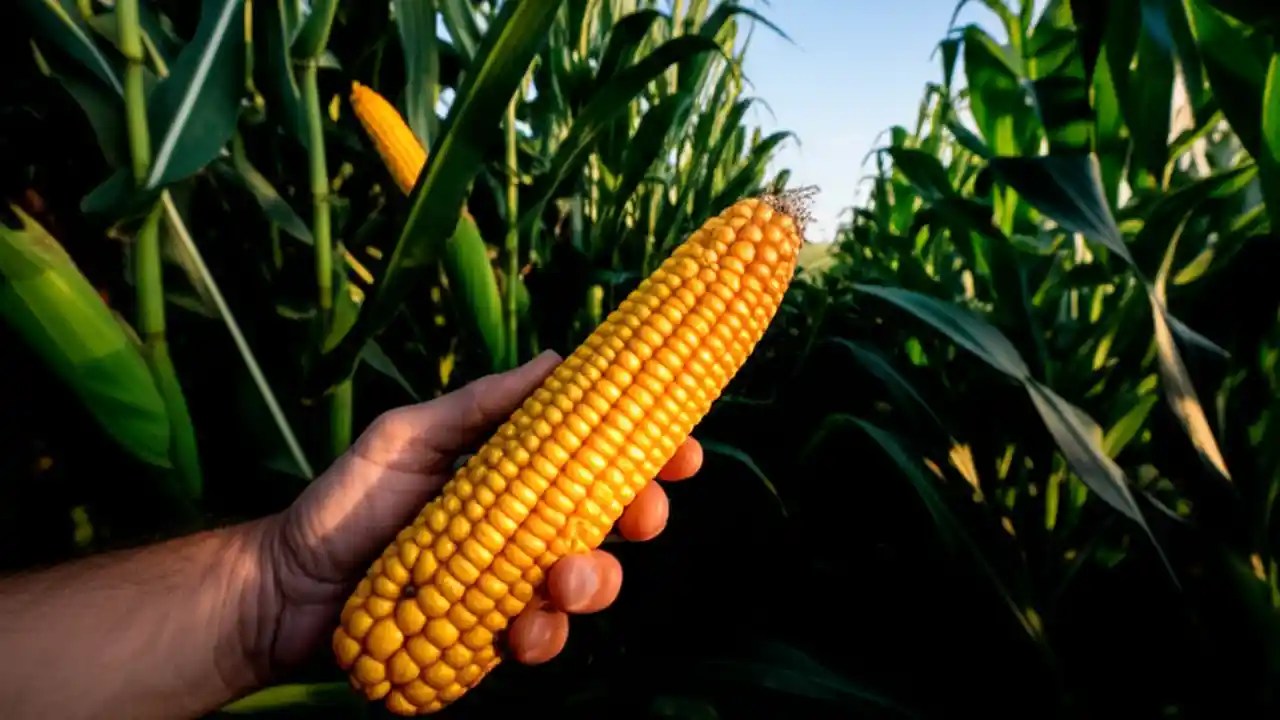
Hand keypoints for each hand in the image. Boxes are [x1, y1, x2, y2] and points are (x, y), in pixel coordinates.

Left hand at [259, 349, 703, 675]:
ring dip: (594, 583)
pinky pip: (544, 639)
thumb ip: (481, 404)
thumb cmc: (344, 503)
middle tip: (640, 518)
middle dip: (643, 518)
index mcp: (516, 474)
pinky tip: (517, 631)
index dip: (650, 454)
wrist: (287, 591)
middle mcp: (526, 528)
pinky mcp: (494, 636)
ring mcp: (514, 585)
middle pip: (614, 521)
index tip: (682, 449)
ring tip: (559, 582)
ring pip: (591, 585)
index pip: (598, 458)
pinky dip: (542, 636)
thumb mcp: (410, 436)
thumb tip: (558, 358)